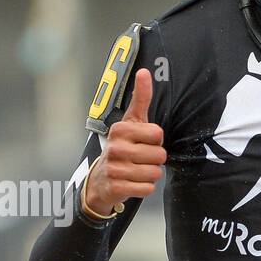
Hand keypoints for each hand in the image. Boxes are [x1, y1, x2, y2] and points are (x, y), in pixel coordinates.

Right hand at [83, 68, 166, 215]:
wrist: (101, 179)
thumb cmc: (122, 147)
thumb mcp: (131, 122)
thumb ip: (140, 98)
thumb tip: (144, 72)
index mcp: (121, 129)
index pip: (158, 134)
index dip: (156, 140)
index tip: (144, 142)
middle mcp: (115, 147)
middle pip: (159, 155)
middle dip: (155, 159)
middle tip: (141, 159)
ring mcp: (114, 168)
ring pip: (155, 173)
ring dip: (151, 174)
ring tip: (137, 170)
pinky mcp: (116, 187)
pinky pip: (147, 189)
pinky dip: (145, 188)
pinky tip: (133, 182)